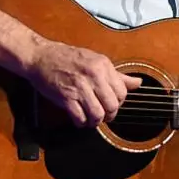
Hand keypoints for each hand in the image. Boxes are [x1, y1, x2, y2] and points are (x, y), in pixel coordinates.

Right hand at [26, 40, 142, 127]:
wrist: (41, 56)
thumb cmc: (67, 58)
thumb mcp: (96, 60)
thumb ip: (117, 75)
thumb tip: (138, 83)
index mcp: (103, 65)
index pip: (122, 91)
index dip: (119, 102)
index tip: (111, 103)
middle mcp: (94, 75)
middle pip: (112, 105)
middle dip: (109, 115)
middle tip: (103, 115)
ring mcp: (80, 87)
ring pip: (98, 114)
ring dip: (96, 121)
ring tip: (91, 118)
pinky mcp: (66, 97)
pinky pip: (80, 118)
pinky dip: (81, 122)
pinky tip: (79, 118)